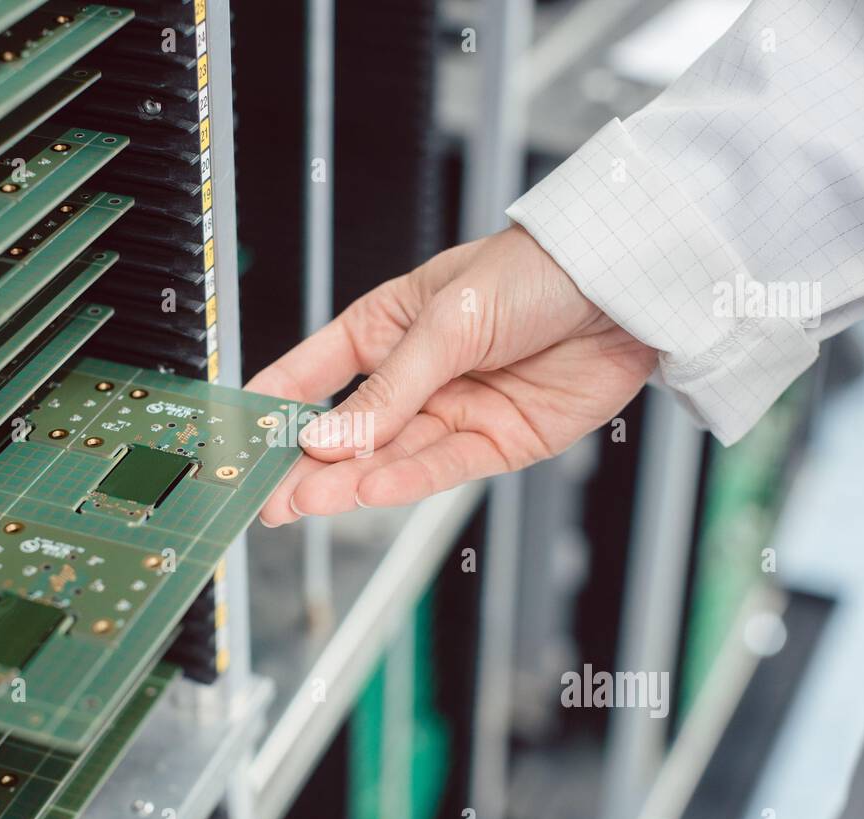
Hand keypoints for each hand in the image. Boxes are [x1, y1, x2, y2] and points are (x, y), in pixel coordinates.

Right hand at [245, 225, 658, 525]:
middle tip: (268, 496)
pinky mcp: (498, 442)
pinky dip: (407, 481)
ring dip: (348, 480)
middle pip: (349, 429)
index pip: (317, 371)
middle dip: (306, 464)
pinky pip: (443, 468)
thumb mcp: (448, 321)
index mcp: (391, 326)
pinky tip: (369, 492)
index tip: (239, 435)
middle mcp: (418, 375)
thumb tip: (330, 440)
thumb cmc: (535, 272)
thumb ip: (390, 388)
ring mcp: (456, 411)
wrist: (625, 285)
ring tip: (306, 502)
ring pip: (390, 456)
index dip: (276, 403)